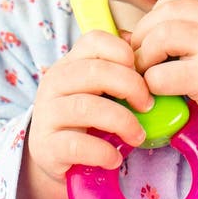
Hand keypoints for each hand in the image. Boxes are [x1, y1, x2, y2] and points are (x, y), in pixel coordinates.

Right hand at [17, 31, 152, 198]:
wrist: (55, 155)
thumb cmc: (85, 117)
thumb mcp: (98, 88)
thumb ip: (119, 69)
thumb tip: (150, 52)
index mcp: (70, 63)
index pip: (93, 40)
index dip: (122, 52)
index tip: (143, 72)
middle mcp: (54, 83)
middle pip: (95, 72)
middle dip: (131, 86)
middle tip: (148, 105)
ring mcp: (47, 114)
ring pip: (86, 107)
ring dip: (122, 121)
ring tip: (138, 135)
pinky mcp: (47, 147)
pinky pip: (77, 145)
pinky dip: (103, 151)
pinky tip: (115, 158)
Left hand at [130, 0, 197, 125]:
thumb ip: (183, 31)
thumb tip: (126, 35)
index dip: (155, 14)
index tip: (153, 36)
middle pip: (163, 13)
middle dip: (142, 36)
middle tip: (141, 58)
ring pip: (160, 37)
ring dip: (145, 57)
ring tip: (148, 73)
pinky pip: (162, 74)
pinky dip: (152, 83)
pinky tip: (161, 91)